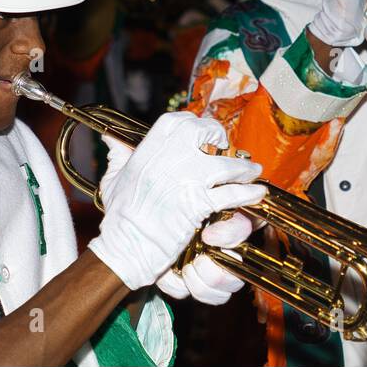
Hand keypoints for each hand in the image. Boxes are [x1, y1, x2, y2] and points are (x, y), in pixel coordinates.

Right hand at [89, 113, 265, 290]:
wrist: (125, 246)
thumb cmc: (119, 216)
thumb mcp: (113, 178)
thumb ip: (118, 154)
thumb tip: (110, 136)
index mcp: (150, 147)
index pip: (179, 121)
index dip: (196, 125)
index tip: (204, 134)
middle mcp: (171, 156)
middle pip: (207, 134)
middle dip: (222, 141)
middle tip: (229, 151)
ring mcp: (187, 178)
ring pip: (226, 164)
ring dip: (244, 169)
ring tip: (253, 172)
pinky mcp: (199, 202)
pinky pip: (231, 193)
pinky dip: (248, 193)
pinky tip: (256, 193)